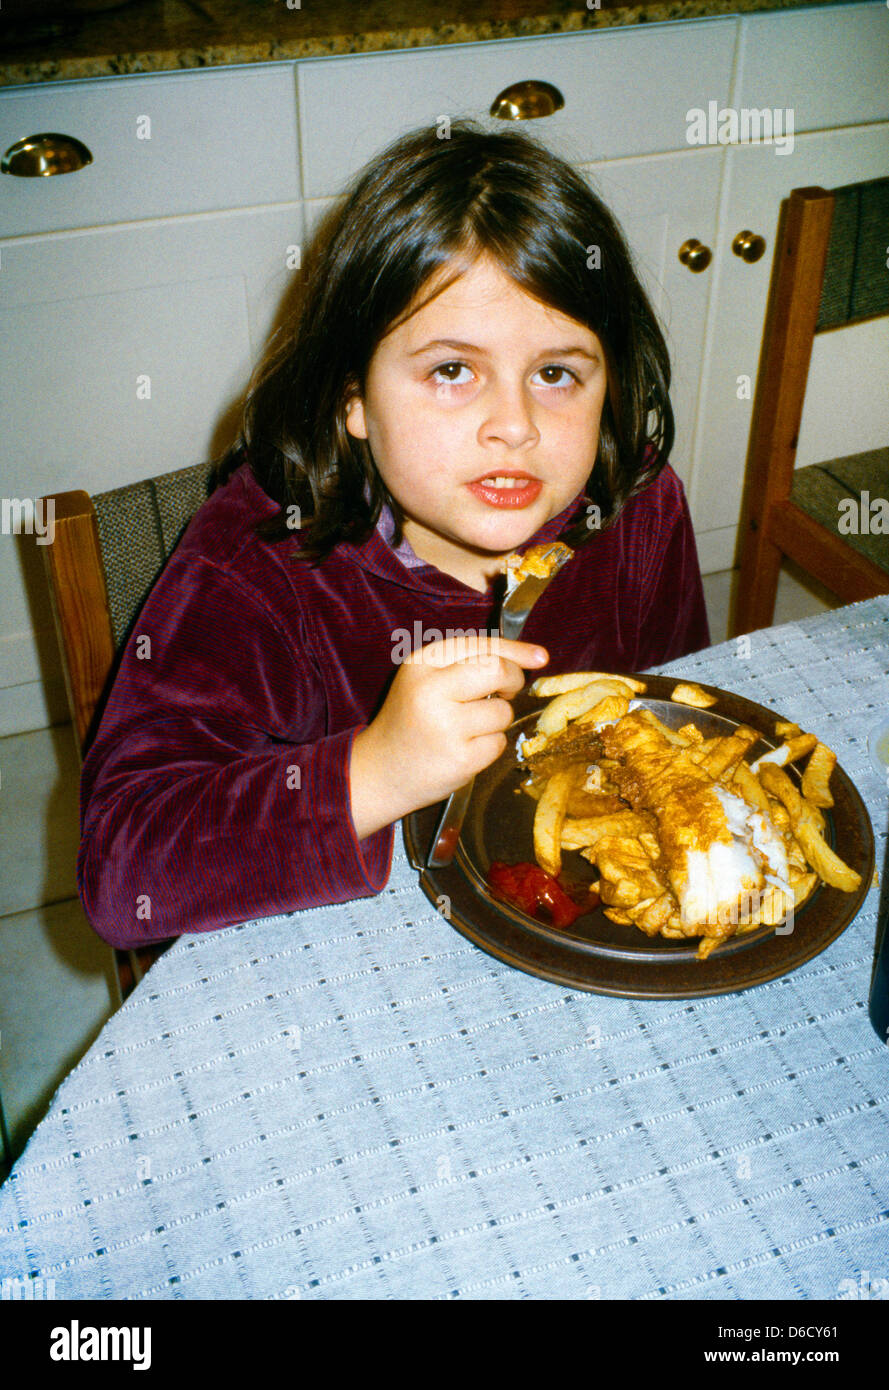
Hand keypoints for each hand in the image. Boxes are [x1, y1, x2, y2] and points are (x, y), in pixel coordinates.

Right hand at [350, 633, 548, 839]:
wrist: (381, 770)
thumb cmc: (412, 721)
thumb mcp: (426, 680)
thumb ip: (469, 663)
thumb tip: (534, 657)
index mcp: (421, 664)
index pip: (479, 645)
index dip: (515, 650)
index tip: (540, 657)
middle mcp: (429, 691)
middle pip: (496, 670)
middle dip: (512, 680)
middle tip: (505, 693)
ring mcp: (445, 727)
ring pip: (502, 712)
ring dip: (497, 721)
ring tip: (469, 728)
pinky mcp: (459, 758)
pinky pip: (499, 743)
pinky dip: (489, 746)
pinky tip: (464, 749)